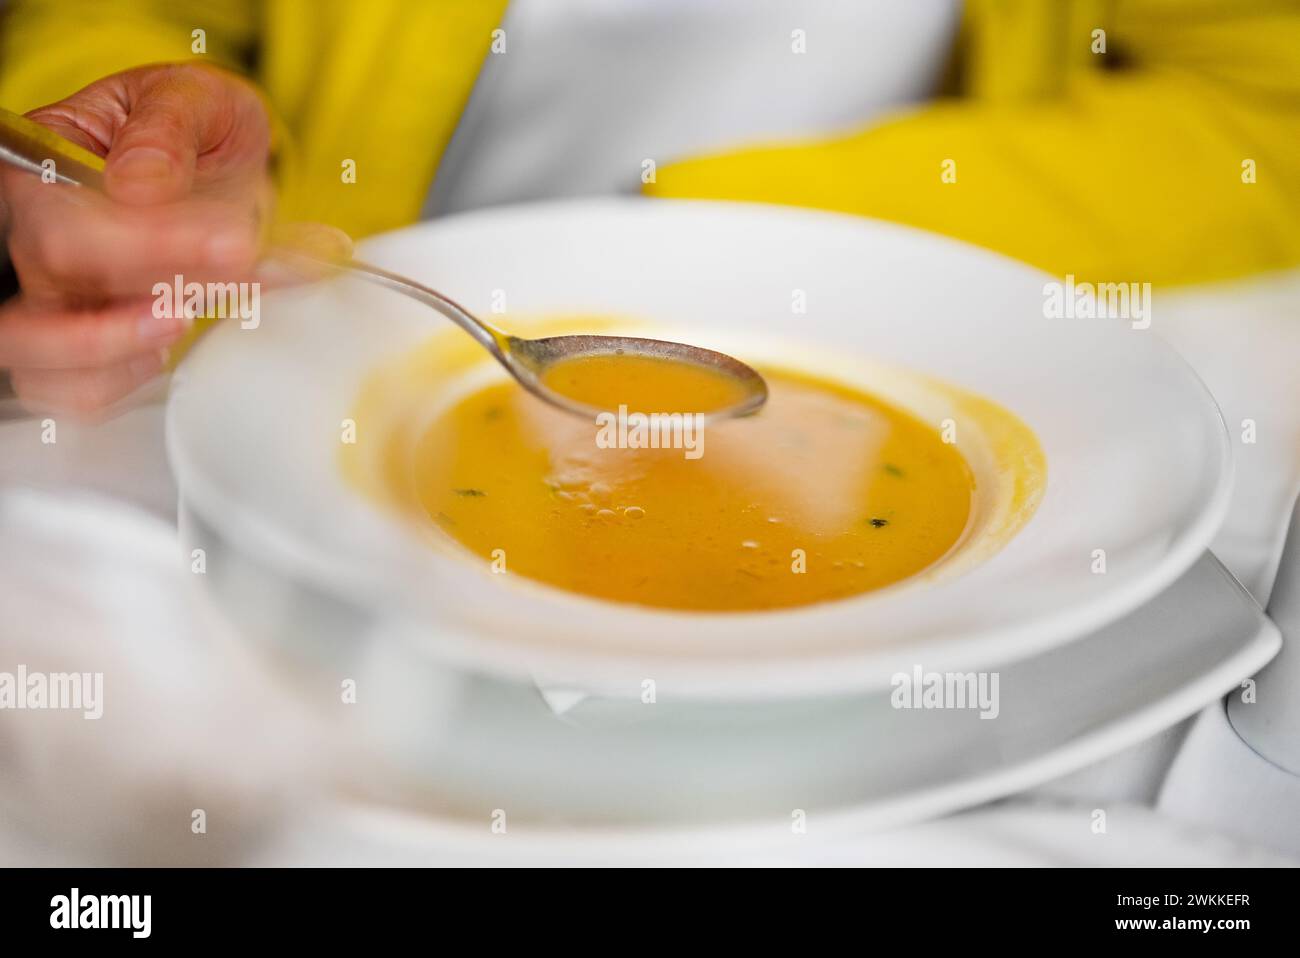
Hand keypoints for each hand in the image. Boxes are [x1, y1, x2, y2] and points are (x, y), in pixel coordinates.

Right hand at [0, 63, 271, 417]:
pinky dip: (131, 377)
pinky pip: (79, 391)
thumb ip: (168, 127)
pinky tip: (172, 333)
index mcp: (39, 172)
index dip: (150, 247)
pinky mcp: (82, 336)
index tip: (232, 245)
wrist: (208, 152)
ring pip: (51, 367)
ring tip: (194, 310)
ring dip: (133, 353)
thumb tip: (143, 181)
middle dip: (153, 307)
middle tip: (234, 279)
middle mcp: (29, 241)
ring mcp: (50, 296)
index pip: (66, 230)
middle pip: (54, 305)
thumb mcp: (189, 97)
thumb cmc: (188, 124)